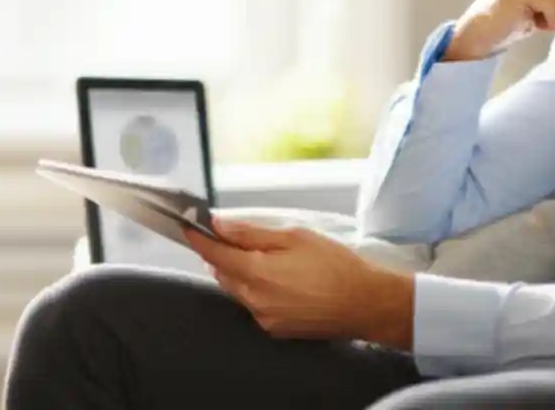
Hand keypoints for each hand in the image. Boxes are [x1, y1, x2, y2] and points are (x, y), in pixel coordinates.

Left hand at [185, 219, 413, 348]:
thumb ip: (253, 232)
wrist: (365, 304)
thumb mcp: (295, 237)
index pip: (214, 254)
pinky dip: (256, 289)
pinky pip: (254, 305)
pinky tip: (278, 279)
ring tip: (260, 255)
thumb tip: (220, 225)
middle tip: (230, 235)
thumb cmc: (336, 265)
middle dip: (221, 254)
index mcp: (257, 273)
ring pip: (238, 290)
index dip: (199, 238)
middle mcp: (255, 300)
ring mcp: (264, 317)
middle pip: (222, 274)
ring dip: (239, 272)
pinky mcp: (276, 328)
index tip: (188, 226)